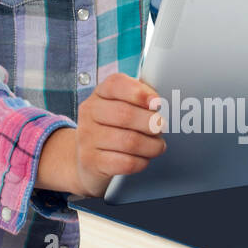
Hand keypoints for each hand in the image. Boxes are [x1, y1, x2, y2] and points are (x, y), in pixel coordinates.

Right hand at [37, 72, 166, 197]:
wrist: (87, 160)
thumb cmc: (111, 130)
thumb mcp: (121, 107)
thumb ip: (140, 98)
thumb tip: (158, 100)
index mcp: (99, 94)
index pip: (116, 84)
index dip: (139, 93)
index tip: (156, 102)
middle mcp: (90, 113)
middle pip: (125, 114)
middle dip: (151, 123)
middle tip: (160, 128)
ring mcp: (87, 138)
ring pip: (129, 141)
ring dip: (151, 145)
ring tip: (156, 146)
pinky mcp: (91, 161)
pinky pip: (126, 162)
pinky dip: (142, 162)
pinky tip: (143, 158)